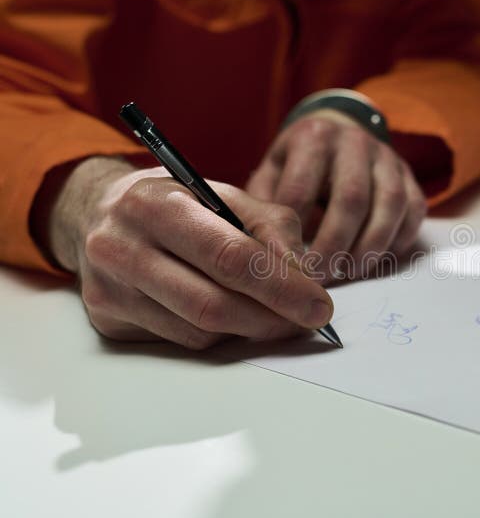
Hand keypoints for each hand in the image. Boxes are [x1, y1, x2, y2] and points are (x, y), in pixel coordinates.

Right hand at [47, 156, 333, 348]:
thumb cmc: (177, 203)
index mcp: (155, 204)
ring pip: (197, 332)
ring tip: (270, 316)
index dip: (281, 287)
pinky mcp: (107, 319)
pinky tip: (229, 317)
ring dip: (246, 331)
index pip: (230, 256)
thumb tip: (305, 280)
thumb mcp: (227, 198)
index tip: (319, 307)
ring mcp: (108, 287)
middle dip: (270, 320)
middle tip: (305, 323)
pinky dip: (215, 336)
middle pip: (211, 304)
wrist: (100, 212)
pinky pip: (178, 341)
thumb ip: (273, 230)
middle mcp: (121, 246)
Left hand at [246, 109, 426, 282]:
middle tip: (318, 279)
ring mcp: (388, 158)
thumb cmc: (297, 164)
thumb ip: (263, 206)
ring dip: (369, 247)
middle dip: (334, 246)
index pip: (301, 190)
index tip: (285, 267)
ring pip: (389, 206)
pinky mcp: (410, 177)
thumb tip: (263, 253)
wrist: (337, 133)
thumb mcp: (271, 172)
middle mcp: (355, 141)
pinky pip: (413, 212)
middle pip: (351, 199)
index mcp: (314, 137)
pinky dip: (396, 242)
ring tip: (347, 273)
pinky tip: (374, 261)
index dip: (292, 234)